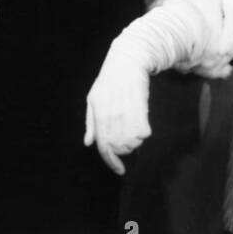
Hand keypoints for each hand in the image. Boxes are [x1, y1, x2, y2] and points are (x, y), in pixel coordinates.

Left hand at [83, 49, 151, 175]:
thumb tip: (88, 143)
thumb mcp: (92, 100)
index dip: (112, 162)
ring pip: (133, 143)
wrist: (127, 63)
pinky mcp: (141, 111)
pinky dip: (143, 132)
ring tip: (131, 126)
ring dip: (133, 140)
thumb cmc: (108, 81)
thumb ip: (91, 124)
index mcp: (99, 117)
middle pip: (120, 148)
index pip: (104, 147)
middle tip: (124, 137)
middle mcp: (112, 119)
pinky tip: (140, 121)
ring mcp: (127, 116)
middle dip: (123, 149)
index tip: (120, 170)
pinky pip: (144, 133)